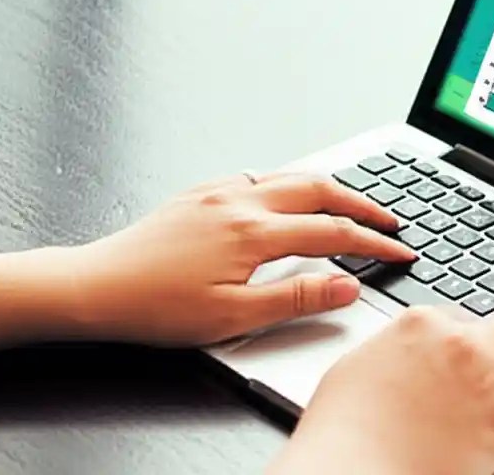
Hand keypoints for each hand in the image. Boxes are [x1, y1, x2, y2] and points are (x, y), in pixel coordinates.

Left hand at [61, 172, 414, 345]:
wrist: (93, 289)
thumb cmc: (155, 307)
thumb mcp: (234, 316)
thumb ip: (298, 296)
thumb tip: (348, 285)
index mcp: (254, 232)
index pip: (334, 232)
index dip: (375, 243)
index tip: (401, 250)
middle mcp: (240, 202)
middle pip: (320, 190)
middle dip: (362, 203)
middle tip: (389, 218)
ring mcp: (218, 193)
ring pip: (290, 176)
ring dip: (329, 189)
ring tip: (351, 204)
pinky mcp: (199, 195)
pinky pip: (257, 177)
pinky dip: (287, 184)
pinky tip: (286, 198)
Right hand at [269, 308, 493, 474]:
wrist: (350, 467)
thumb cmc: (342, 427)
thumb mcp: (356, 366)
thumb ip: (391, 349)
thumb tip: (404, 351)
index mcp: (423, 323)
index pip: (464, 313)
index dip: (476, 326)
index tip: (483, 333)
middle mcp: (464, 343)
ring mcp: (490, 380)